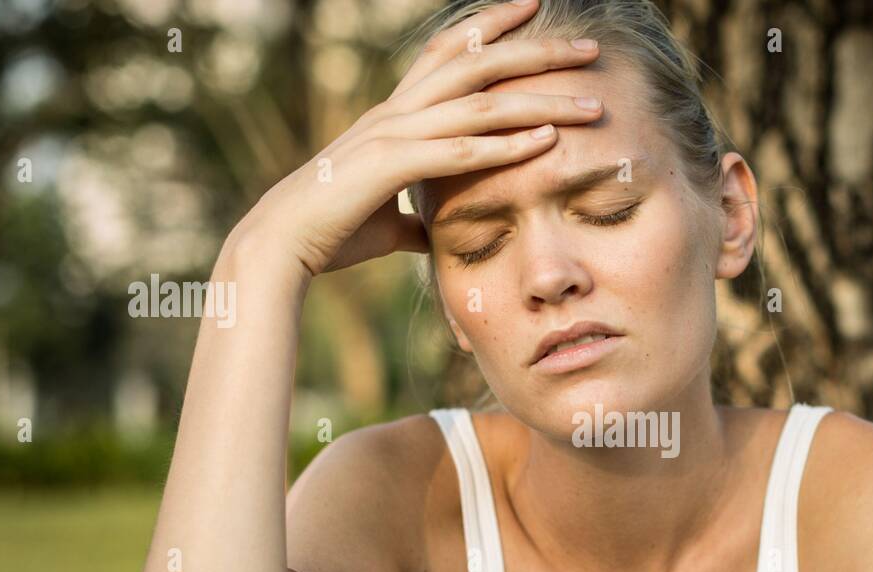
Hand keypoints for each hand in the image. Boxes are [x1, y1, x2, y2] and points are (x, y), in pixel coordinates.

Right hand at [230, 0, 602, 281]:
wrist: (280, 246)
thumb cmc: (332, 232)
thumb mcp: (388, 222)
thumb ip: (418, 217)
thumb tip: (436, 231)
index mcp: (397, 113)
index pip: (451, 52)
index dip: (493, 25)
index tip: (535, 9)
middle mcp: (398, 110)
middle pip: (477, 61)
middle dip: (537, 50)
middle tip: (590, 47)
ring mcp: (393, 133)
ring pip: (480, 103)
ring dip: (541, 100)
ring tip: (592, 104)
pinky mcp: (389, 165)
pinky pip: (460, 150)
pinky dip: (506, 145)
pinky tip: (547, 142)